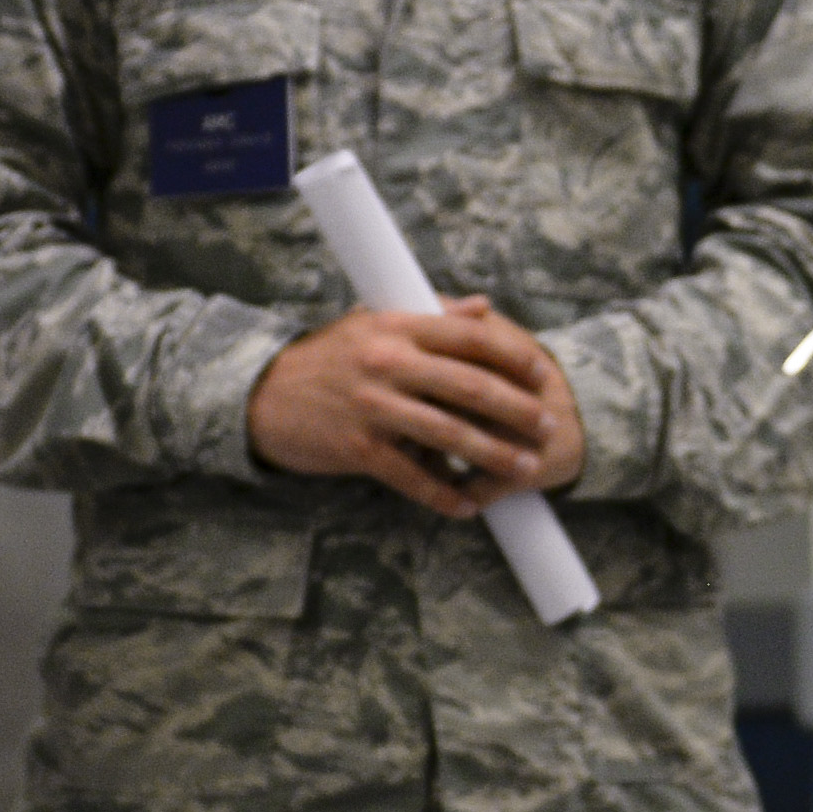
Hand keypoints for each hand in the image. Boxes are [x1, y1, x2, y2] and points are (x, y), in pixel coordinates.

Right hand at [245, 298, 585, 516]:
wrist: (263, 394)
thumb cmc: (327, 358)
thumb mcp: (374, 322)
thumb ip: (432, 315)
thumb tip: (484, 306)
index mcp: (397, 326)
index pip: (470, 337)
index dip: (513, 357)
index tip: (544, 374)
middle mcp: (389, 362)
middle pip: (471, 387)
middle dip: (518, 410)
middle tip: (550, 426)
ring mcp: (374, 406)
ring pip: (449, 434)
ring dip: (494, 455)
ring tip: (525, 469)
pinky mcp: (358, 447)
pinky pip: (412, 477)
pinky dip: (443, 493)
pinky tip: (469, 505)